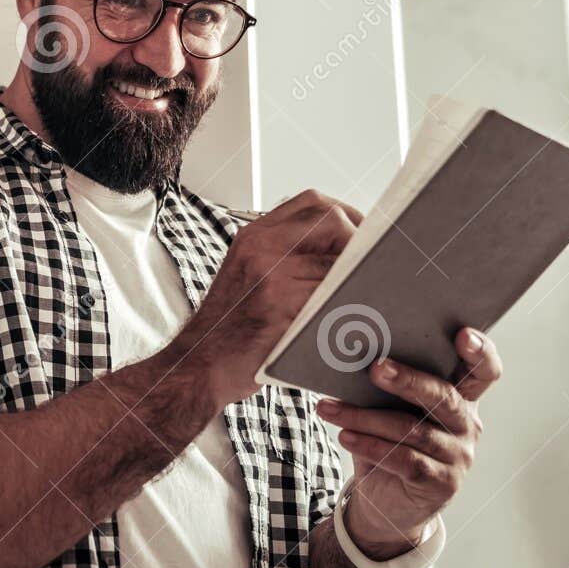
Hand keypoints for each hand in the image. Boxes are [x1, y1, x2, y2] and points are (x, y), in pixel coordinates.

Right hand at [169, 189, 362, 406]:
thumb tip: (346, 247)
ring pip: (339, 262)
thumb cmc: (229, 327)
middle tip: (370, 264)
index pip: (312, 203)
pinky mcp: (282, 306)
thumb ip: (286, 255)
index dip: (346, 215)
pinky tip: (351, 319)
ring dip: (359, 280)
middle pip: (331, 220)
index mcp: (253, 236)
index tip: (360, 235)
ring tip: (366, 296)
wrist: (198, 364)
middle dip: (359, 239)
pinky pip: (332, 297)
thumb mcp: (248, 275)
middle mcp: (260, 247)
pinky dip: (348, 307)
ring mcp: (271, 275)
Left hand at [316, 327, 502, 557]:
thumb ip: (387, 385)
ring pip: (413, 430)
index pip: (483, 371)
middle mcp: (466, 424)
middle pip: (443, 396)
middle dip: (408, 380)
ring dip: (365, 417)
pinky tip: (345, 436)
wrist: (387, 501)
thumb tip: (349, 354)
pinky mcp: (441, 483)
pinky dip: (371, 446)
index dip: (480, 352)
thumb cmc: (388, 440)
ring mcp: (458, 456)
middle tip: (376, 368)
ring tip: (330, 409)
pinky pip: (405, 460)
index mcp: (461, 397)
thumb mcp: (391, 409)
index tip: (463, 334)